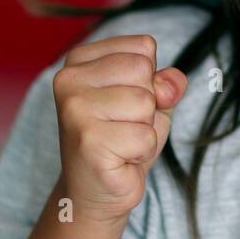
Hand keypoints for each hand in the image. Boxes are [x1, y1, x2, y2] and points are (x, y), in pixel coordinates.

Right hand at [51, 34, 186, 223]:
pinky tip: (119, 159)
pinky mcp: (87, 141)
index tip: (124, 104)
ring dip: (145, 130)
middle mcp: (69, 79)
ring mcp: (74, 109)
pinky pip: (144, 137)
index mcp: (81, 60)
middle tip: (123, 127)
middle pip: (144, 70)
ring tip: (121, 143)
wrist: (96, 191)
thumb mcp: (152, 102)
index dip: (149, 79)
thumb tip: (170, 84)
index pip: (143, 47)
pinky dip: (142, 152)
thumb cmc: (123, 140)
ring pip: (145, 103)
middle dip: (148, 105)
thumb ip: (167, 83)